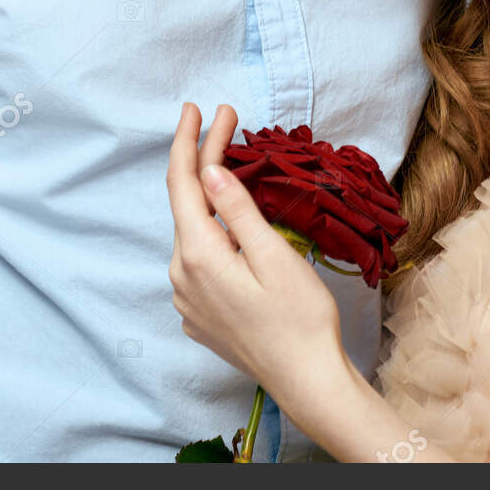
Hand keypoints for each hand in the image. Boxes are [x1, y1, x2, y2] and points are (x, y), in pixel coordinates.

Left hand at [166, 102, 348, 401]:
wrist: (307, 381)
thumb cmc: (301, 319)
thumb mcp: (274, 255)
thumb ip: (237, 210)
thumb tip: (207, 172)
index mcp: (199, 256)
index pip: (183, 183)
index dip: (190, 141)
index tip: (201, 107)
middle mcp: (182, 277)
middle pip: (186, 204)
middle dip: (202, 160)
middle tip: (225, 121)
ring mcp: (187, 299)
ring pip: (192, 232)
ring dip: (207, 196)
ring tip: (230, 163)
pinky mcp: (200, 315)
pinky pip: (199, 261)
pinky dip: (212, 232)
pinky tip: (232, 223)